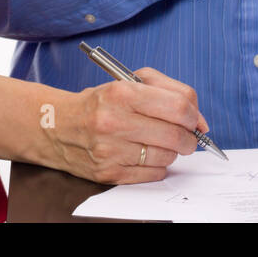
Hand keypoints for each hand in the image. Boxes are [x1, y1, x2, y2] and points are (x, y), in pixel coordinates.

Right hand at [53, 67, 207, 184]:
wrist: (57, 126)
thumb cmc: (100, 103)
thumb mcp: (129, 82)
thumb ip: (170, 92)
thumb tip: (200, 122)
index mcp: (122, 93)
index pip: (179, 106)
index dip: (194, 115)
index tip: (194, 120)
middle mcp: (115, 121)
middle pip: (176, 135)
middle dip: (189, 138)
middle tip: (185, 135)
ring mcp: (111, 150)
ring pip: (167, 156)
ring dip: (171, 151)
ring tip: (157, 141)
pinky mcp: (109, 173)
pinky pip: (153, 174)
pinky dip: (157, 166)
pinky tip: (144, 154)